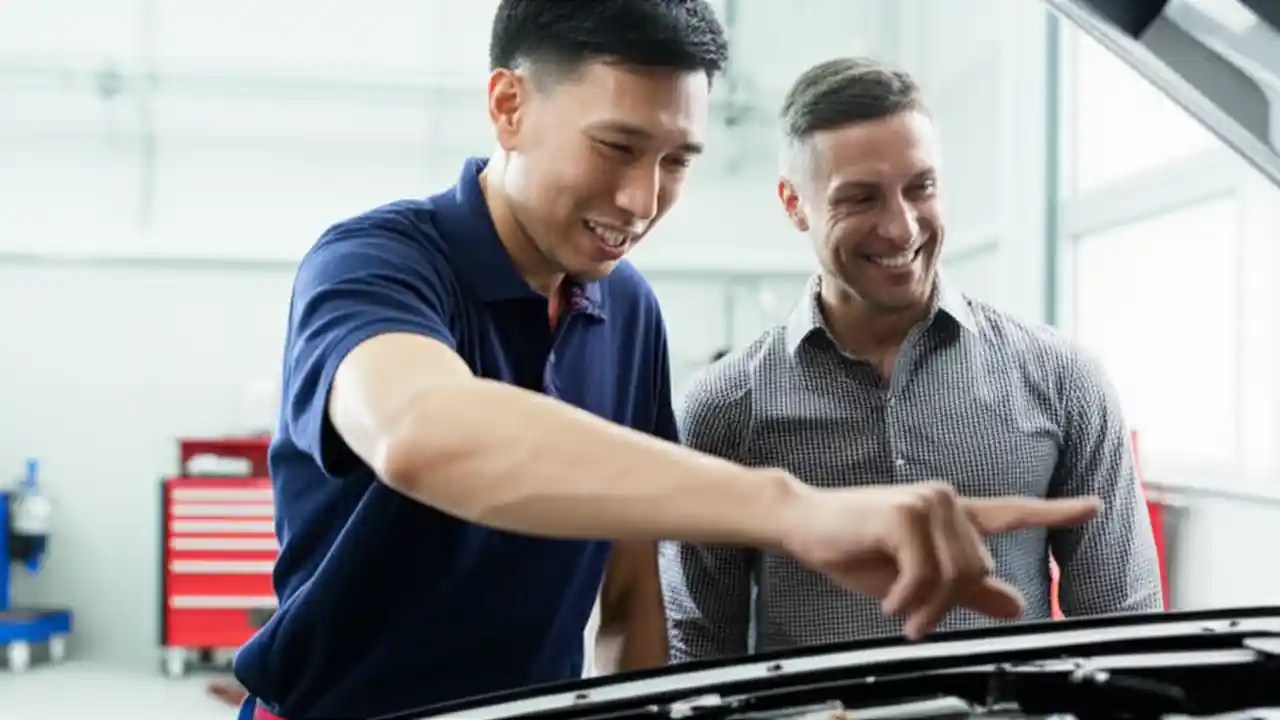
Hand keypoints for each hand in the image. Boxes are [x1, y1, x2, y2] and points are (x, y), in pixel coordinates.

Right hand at [778, 479, 1100, 639]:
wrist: (803, 524)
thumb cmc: (852, 547)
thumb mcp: (913, 578)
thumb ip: (965, 590)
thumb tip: (1017, 604)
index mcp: (951, 514)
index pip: (1012, 511)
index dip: (1056, 512)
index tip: (1093, 506)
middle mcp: (946, 500)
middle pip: (979, 569)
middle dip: (948, 604)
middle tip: (913, 621)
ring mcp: (926, 502)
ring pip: (957, 574)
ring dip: (928, 607)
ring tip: (901, 614)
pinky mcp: (904, 514)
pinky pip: (926, 574)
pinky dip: (909, 598)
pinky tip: (889, 601)